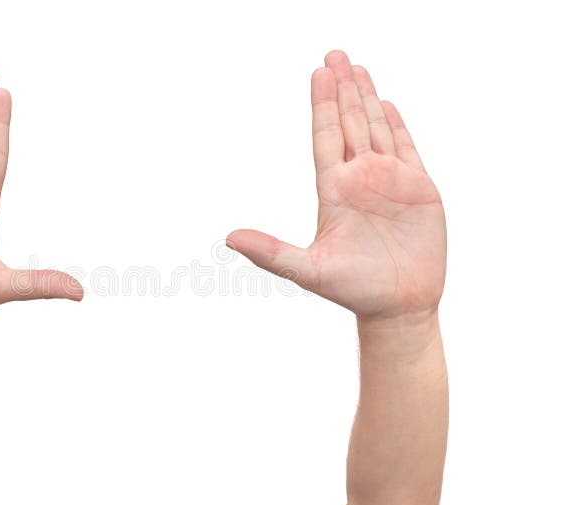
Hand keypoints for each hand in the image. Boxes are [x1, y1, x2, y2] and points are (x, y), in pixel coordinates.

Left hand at [227, 51, 445, 318]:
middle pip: (349, 124)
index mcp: (333, 191)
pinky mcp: (418, 190)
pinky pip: (407, 148)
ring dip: (367, 98)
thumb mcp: (306, 271)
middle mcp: (359, 179)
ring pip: (376, 129)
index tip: (319, 73)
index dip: (323, 105)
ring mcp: (389, 182)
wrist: (397, 307)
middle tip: (335, 54)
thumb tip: (228, 239)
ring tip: (357, 68)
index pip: (326, 137)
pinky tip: (387, 105)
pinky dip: (398, 125)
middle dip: (342, 89)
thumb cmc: (351, 290)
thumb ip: (270, 252)